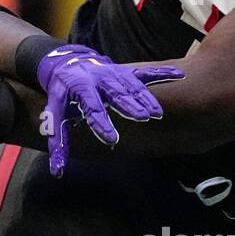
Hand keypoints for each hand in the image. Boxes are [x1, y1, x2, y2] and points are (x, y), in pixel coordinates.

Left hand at [35, 45, 182, 176]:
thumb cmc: (63, 95)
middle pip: (115, 94)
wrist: (66, 64)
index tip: (111, 138)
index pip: (90, 108)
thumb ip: (58, 144)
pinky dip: (162, 73)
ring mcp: (113, 74)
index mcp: (80, 90)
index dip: (100, 122)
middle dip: (128, 105)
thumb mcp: (55, 116)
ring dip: (145, 98)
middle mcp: (99, 80)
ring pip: (132, 86)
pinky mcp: (125, 71)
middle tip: (142, 118)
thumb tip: (57, 172)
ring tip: (157, 113)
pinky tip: (179, 74)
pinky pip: (145, 72)